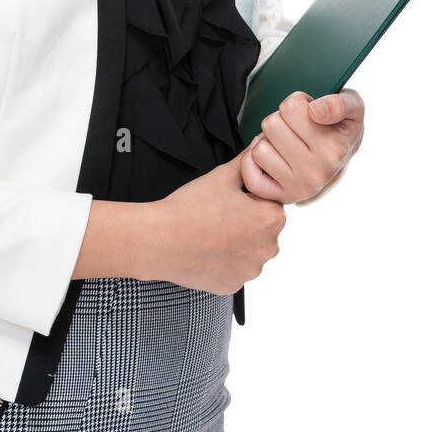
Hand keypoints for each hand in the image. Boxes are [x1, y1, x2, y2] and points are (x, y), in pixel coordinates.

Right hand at [147, 155, 286, 294]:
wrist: (159, 241)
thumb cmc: (190, 208)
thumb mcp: (222, 176)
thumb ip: (247, 161)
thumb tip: (259, 146)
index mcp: (271, 218)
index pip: (270, 202)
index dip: (249, 197)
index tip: (229, 198)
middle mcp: (268, 248)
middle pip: (263, 228)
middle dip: (246, 221)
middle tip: (217, 213)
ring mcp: (250, 270)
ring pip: (249, 250)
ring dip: (236, 243)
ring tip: (210, 232)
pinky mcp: (233, 285)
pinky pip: (234, 269)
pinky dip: (224, 261)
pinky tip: (206, 249)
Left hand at [240, 89, 365, 203]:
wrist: (340, 157)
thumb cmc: (341, 127)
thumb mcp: (352, 106)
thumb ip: (339, 103)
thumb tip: (316, 111)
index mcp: (335, 150)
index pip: (291, 106)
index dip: (297, 103)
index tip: (309, 112)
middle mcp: (318, 173)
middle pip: (271, 125)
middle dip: (280, 120)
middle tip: (295, 128)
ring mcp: (299, 188)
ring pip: (259, 149)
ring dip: (267, 141)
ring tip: (285, 143)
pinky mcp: (282, 198)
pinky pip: (251, 178)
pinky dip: (252, 163)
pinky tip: (270, 156)